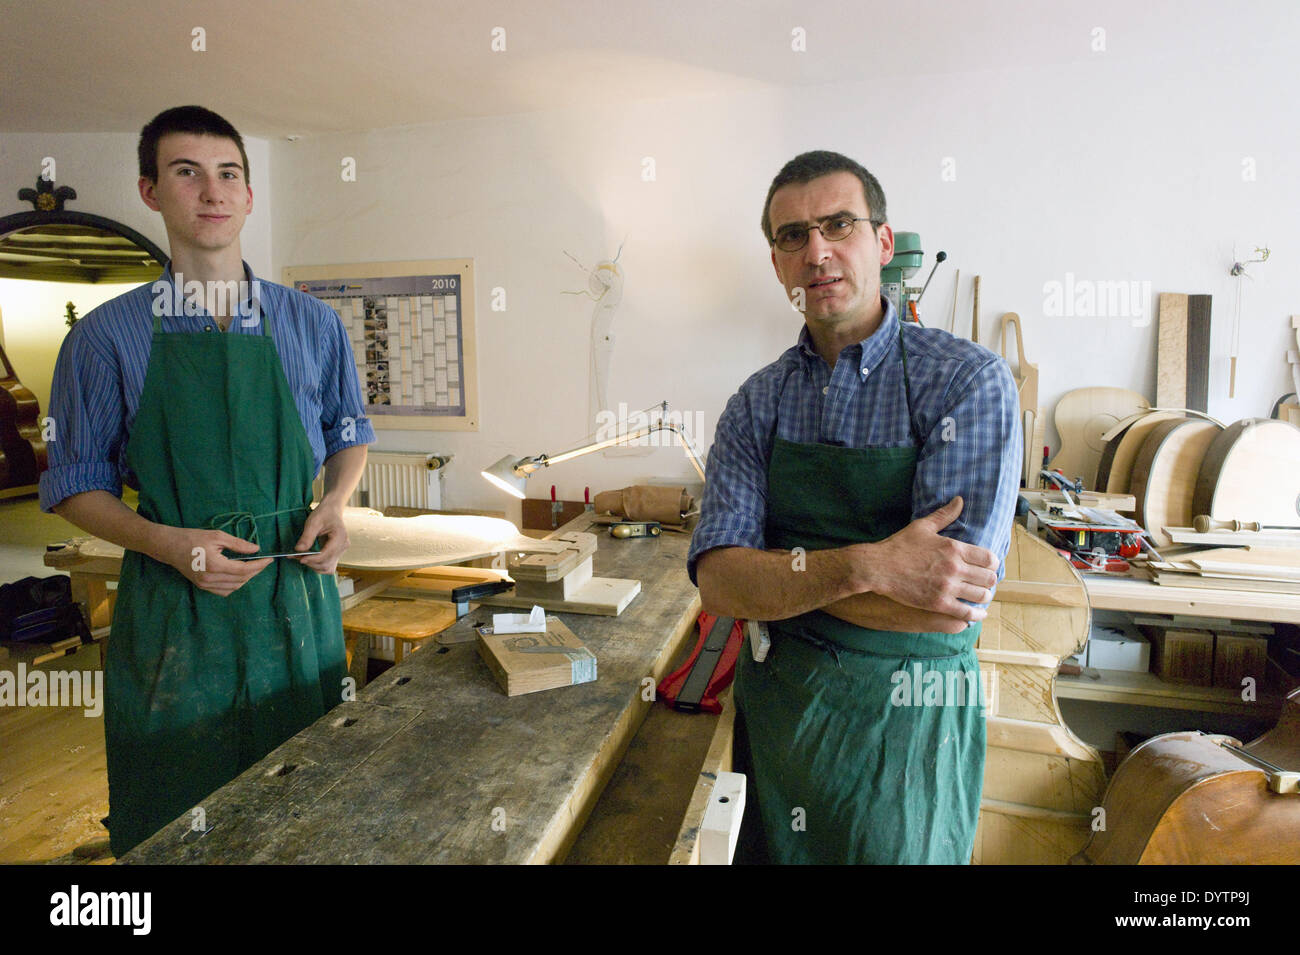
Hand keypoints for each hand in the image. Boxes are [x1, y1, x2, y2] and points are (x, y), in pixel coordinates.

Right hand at [159, 526, 272, 596]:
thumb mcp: (217, 536)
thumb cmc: (193, 538)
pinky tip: (238, 574)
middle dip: (255, 571)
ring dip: (246, 579)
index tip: (269, 559)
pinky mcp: (202, 586)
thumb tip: (256, 549)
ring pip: (234, 587)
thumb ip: (238, 544)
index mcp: (215, 565)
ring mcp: (205, 585)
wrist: (169, 546)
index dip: (259, 566)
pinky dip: (235, 584)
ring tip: (252, 567)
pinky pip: (224, 591)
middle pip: (241, 580)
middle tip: (263, 562)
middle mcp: (210, 579)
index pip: (244, 570)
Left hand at [294, 501, 347, 573]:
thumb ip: (307, 536)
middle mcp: (343, 546)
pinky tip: (310, 559)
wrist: (332, 511)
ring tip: (302, 558)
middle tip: (297, 557)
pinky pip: (328, 566)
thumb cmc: (324, 514)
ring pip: (328, 568)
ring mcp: (341, 551)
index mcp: (340, 537)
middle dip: (311, 563)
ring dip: (314, 566)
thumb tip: (298, 550)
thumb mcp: (313, 522)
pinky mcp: (337, 554)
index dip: (313, 559)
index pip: (326, 555)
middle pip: (327, 564)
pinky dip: (318, 565)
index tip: (300, 559)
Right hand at [858, 496, 998, 620]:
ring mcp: (947, 587)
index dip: (993, 564)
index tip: (989, 567)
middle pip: (989, 578)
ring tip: (981, 597)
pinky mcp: (938, 603)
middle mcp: (954, 567)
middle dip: (990, 581)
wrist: (878, 567)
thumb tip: (960, 500)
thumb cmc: (899, 545)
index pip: (989, 558)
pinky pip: (966, 613)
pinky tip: (977, 614)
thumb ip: (945, 514)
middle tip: (984, 583)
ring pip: (981, 596)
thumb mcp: (923, 526)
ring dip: (984, 597)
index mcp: (954, 548)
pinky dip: (975, 615)